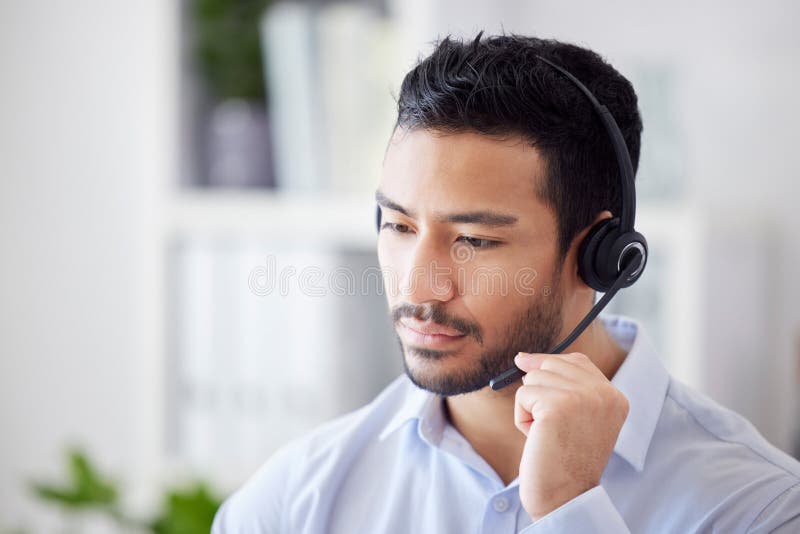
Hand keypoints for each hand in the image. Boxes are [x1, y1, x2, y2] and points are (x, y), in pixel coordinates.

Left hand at [513, 352, 628, 520]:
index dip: (548, 364)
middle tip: (549, 426)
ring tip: (545, 434)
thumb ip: (562, 385)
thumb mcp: (574, 417)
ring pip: (533, 378)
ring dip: (529, 407)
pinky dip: (521, 417)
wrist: (564, 497)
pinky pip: (522, 394)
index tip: (529, 371)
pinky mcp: (558, 405)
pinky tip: (537, 438)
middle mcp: (604, 394)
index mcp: (615, 397)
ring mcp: (583, 398)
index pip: (577, 360)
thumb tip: (522, 357)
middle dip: (538, 391)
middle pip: (552, 364)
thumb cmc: (563, 459)